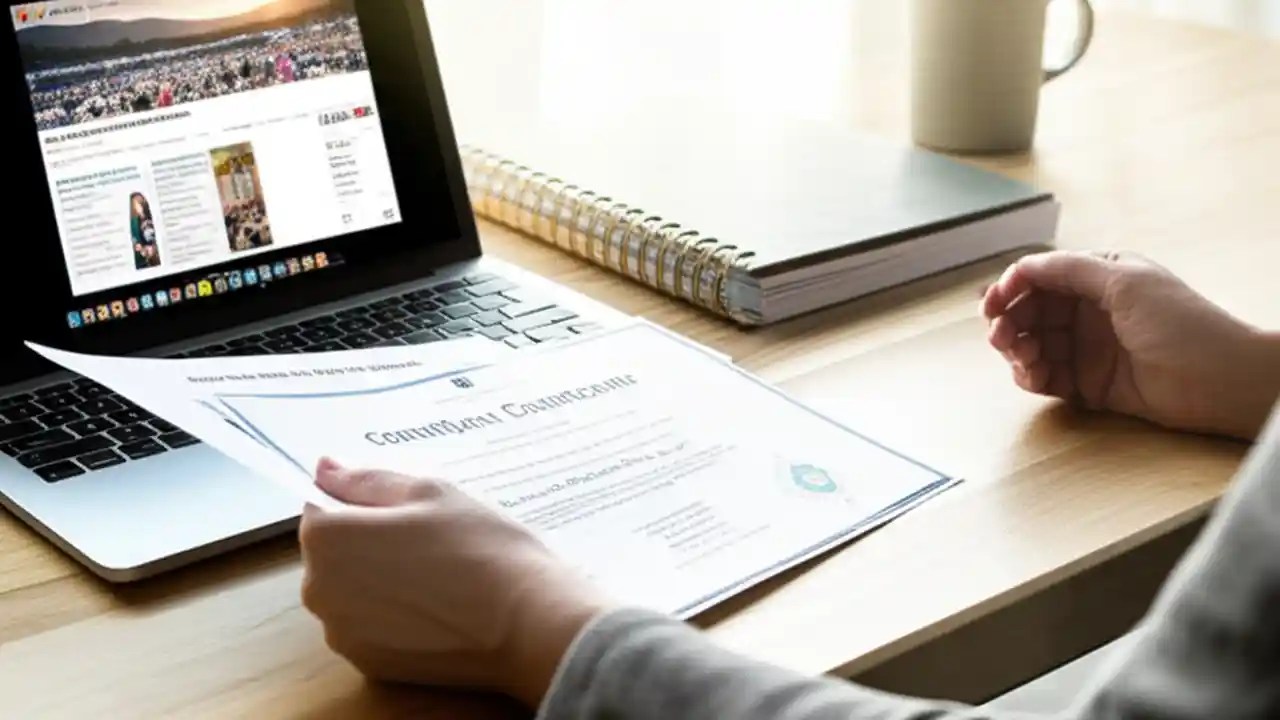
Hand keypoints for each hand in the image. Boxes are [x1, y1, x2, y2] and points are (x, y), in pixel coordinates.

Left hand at [299, 459, 610, 708]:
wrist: (526, 621)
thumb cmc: (480, 546)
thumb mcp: (429, 492)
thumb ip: (367, 481)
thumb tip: (324, 469)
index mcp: (328, 539)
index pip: (323, 508)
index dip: (365, 506)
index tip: (406, 514)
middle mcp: (320, 589)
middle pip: (333, 554)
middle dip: (368, 544)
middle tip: (428, 543)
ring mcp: (342, 633)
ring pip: (351, 593)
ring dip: (378, 582)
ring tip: (436, 577)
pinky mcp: (368, 665)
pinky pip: (369, 628)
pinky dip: (392, 617)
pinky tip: (435, 610)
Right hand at [982, 250, 1279, 440]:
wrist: (1219, 380)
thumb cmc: (1181, 324)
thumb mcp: (1123, 281)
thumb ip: (1069, 269)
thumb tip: (1023, 265)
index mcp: (1098, 278)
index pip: (1040, 277)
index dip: (1011, 288)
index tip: (993, 303)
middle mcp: (1088, 311)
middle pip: (1029, 313)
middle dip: (1008, 322)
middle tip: (1002, 336)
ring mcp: (1087, 348)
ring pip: (1032, 345)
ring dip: (1017, 350)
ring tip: (1023, 358)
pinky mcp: (1088, 384)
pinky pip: (1046, 377)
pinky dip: (1031, 376)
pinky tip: (1033, 376)